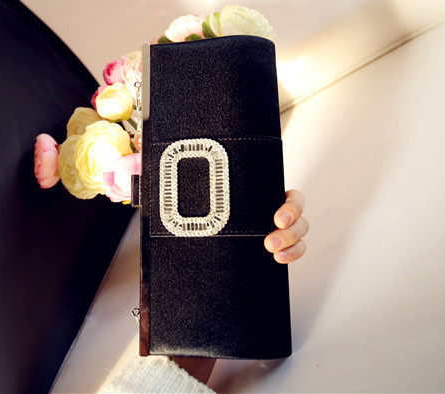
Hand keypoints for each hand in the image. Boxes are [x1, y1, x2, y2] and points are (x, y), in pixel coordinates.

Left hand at [171, 189, 307, 383]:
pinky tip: (279, 261)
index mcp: (258, 198)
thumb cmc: (194, 230)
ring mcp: (277, 233)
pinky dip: (293, 255)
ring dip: (292, 242)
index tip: (275, 217)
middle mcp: (270, 214)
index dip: (288, 204)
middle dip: (289, 228)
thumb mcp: (190, 212)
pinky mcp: (277, 252)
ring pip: (299, 233)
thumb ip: (175, 196)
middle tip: (268, 241)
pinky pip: (295, 252)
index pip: (284, 194)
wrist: (204, 267)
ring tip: (272, 252)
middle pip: (296, 215)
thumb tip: (144, 176)